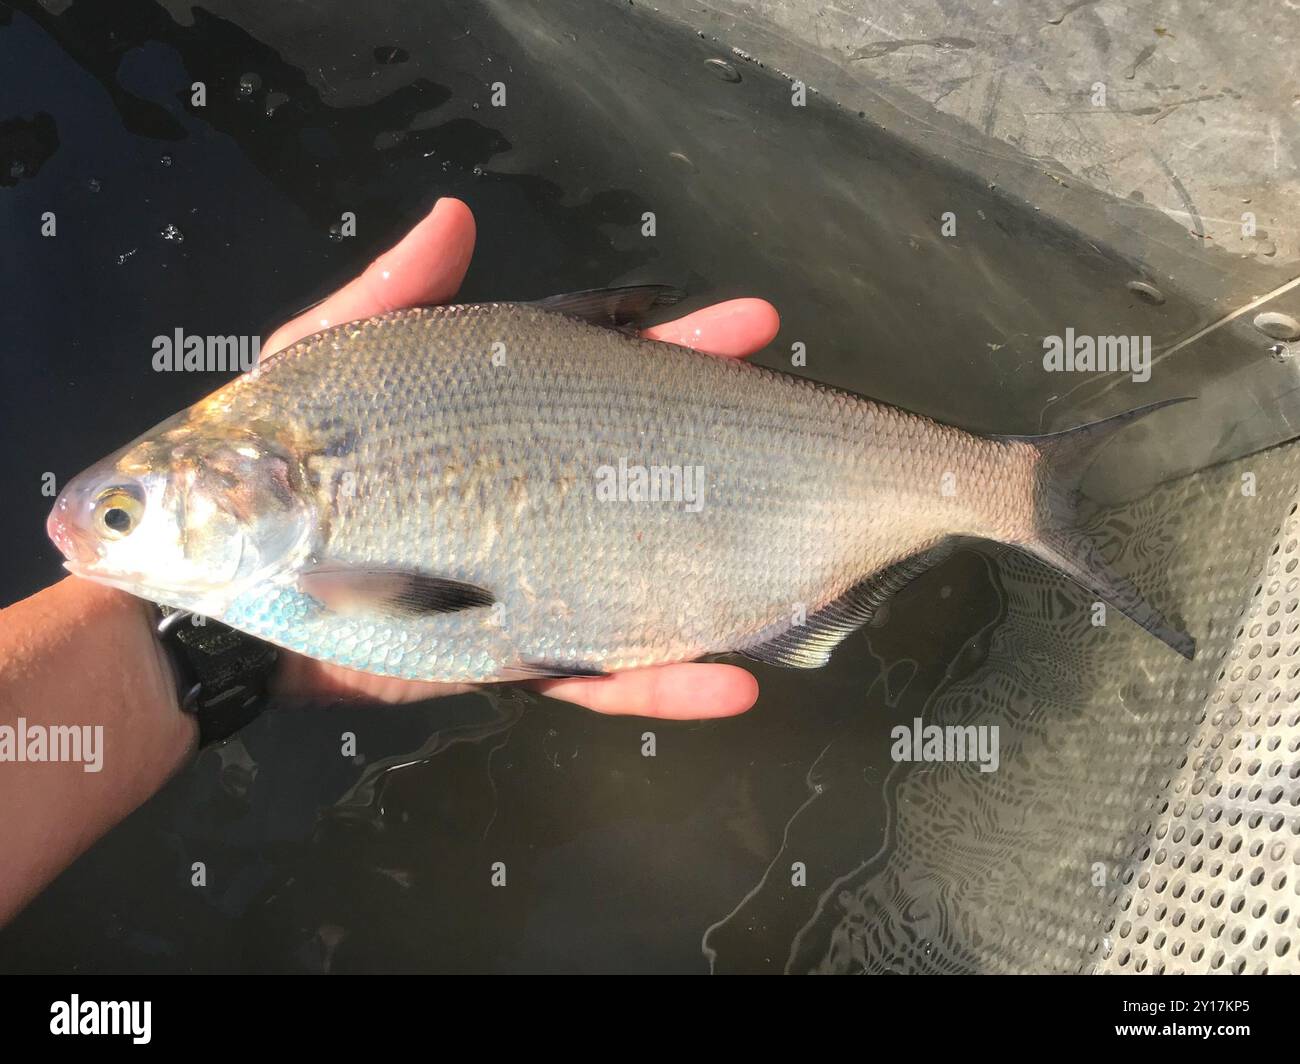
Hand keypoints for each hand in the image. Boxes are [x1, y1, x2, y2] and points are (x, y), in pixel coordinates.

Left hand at [267, 198, 777, 718]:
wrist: (229, 589)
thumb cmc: (275, 467)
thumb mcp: (323, 367)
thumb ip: (388, 300)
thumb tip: (457, 216)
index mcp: (502, 428)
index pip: (608, 379)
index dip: (677, 350)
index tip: (747, 322)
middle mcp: (534, 501)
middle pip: (646, 469)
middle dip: (723, 436)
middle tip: (791, 403)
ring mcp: (533, 579)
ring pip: (648, 576)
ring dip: (722, 572)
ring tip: (802, 560)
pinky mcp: (515, 655)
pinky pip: (600, 676)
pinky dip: (664, 682)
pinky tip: (734, 684)